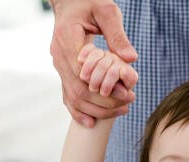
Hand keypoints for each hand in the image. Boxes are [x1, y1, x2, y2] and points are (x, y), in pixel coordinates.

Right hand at [50, 0, 138, 126]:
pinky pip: (67, 95)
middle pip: (79, 89)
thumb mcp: (106, 10)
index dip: (106, 87)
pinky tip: (91, 122)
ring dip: (96, 109)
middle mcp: (59, 55)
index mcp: (67, 38)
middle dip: (104, 102)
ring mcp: (58, 65)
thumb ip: (117, 34)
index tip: (127, 93)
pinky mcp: (61, 71)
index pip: (84, 72)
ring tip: (120, 111)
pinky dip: (78, 111)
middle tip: (128, 105)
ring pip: (73, 96)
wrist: (69, 1)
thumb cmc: (89, 2)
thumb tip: (130, 59)